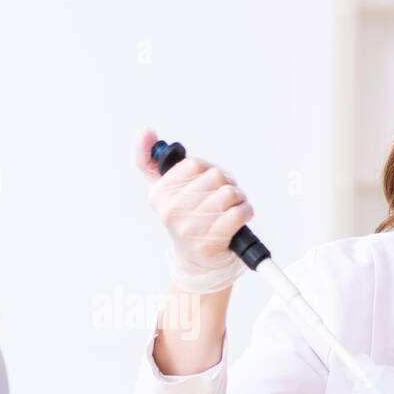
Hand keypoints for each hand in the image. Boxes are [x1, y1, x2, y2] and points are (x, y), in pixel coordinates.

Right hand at [136, 129, 253, 293]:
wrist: (197, 262)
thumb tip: (147, 132)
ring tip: (228, 208)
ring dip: (237, 198)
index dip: (206, 170)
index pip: (193, 164)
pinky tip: (238, 218)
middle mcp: (171, 212)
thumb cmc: (186, 220)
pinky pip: (240, 211)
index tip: (203, 182)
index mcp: (158, 195)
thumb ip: (151, 160)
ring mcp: (190, 228)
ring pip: (229, 192)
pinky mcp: (211, 241)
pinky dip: (245, 211)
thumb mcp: (165, 190)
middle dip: (224, 183)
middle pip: (214, 176)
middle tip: (220, 197)